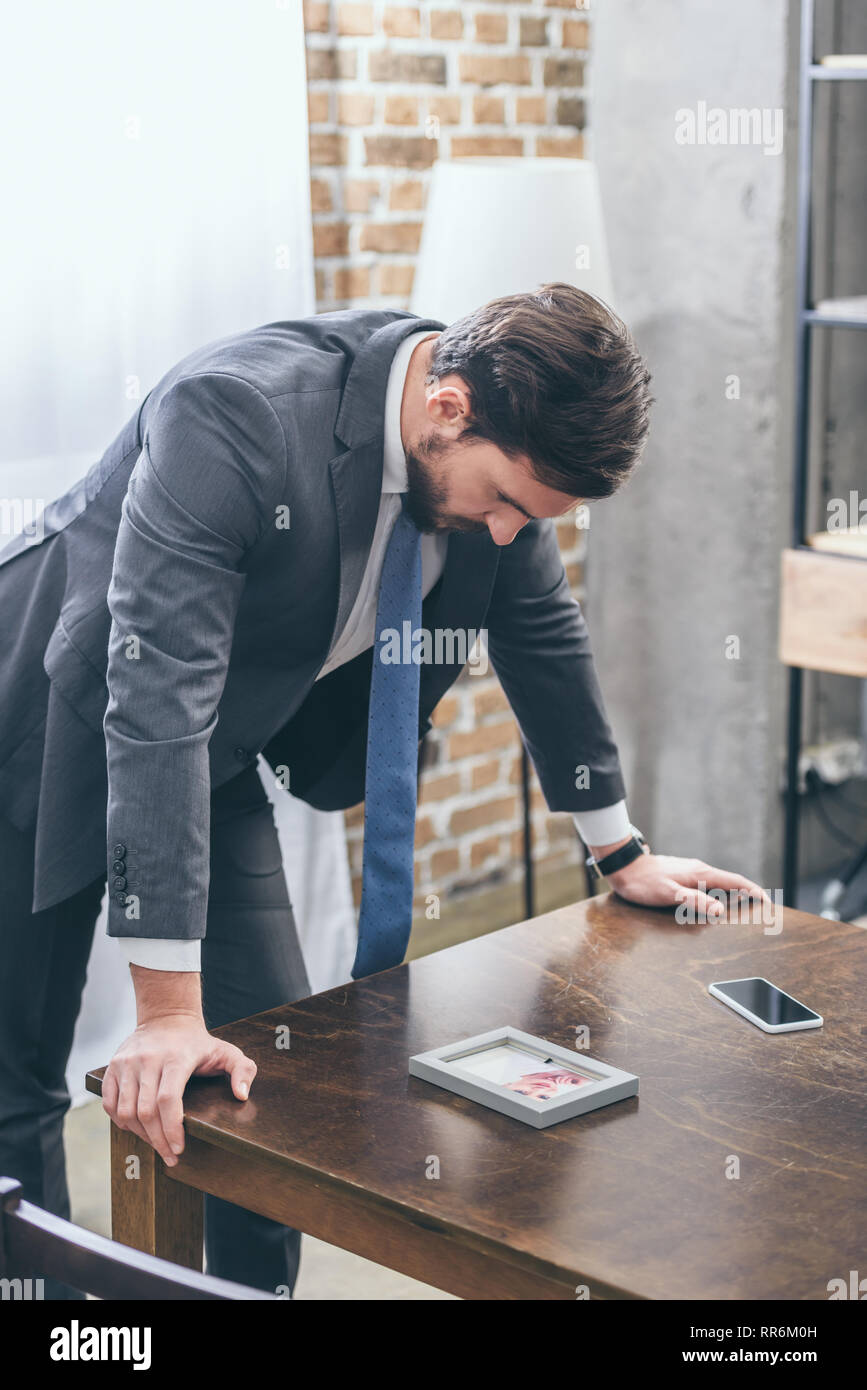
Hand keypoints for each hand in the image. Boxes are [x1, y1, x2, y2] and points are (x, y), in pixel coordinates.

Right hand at [102, 1013, 256, 1166]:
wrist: (166, 1017)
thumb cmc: (197, 1042)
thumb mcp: (227, 1051)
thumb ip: (243, 1070)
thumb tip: (241, 1095)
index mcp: (175, 1058)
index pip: (167, 1100)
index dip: (171, 1129)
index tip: (179, 1148)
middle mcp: (147, 1059)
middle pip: (146, 1111)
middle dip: (158, 1140)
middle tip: (170, 1156)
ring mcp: (127, 1063)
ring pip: (126, 1111)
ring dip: (140, 1134)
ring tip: (156, 1144)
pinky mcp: (114, 1066)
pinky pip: (109, 1103)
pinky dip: (121, 1121)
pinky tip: (137, 1129)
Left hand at [605, 852, 770, 919]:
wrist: (624, 867)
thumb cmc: (643, 883)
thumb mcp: (669, 894)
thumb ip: (694, 901)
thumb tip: (720, 910)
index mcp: (700, 874)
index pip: (735, 882)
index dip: (753, 891)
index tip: (768, 901)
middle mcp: (699, 870)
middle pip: (731, 882)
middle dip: (749, 893)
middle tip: (763, 906)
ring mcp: (691, 871)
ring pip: (719, 883)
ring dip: (734, 893)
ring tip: (746, 906)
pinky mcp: (683, 875)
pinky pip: (708, 884)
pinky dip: (719, 893)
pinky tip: (716, 901)